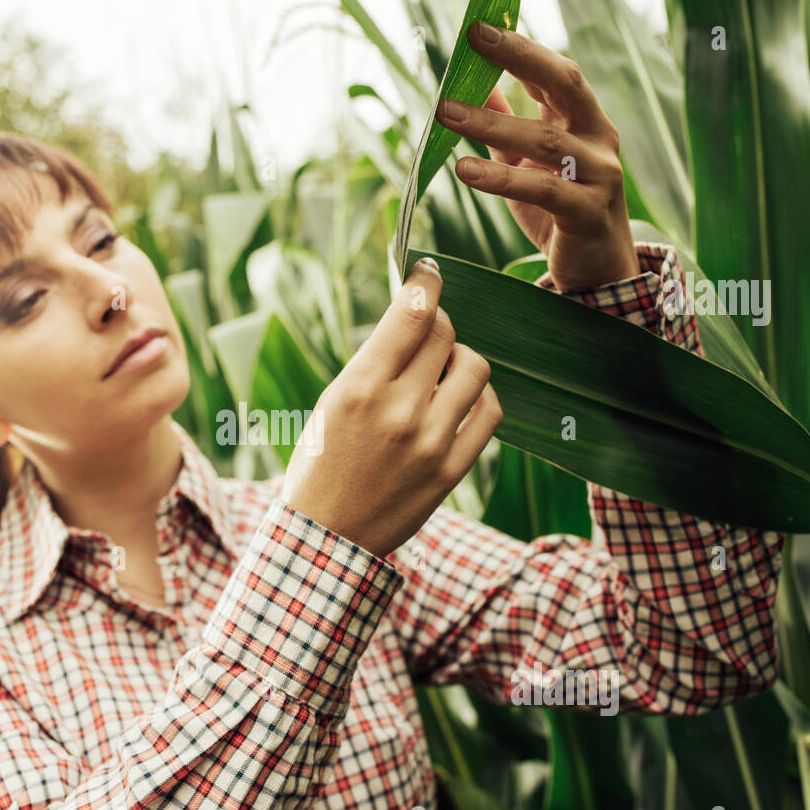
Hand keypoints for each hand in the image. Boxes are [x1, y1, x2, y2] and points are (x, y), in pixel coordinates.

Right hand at [281, 258, 499, 556]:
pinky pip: (490, 413)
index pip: (413, 311)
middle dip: (439, 324)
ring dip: (461, 360)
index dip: (426, 281)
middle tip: (427, 335)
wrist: (326, 537)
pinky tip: (461, 403)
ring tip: (443, 374)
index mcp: (359, 386)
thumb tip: (416, 317)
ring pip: (475, 367)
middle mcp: (398, 409)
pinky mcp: (451, 470)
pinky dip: (480, 398)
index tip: (430, 273)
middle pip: (445, 333)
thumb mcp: (330, 404)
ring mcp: (430, 441)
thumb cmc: (320, 465)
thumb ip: (374, 362)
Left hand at [435, 21, 639, 291]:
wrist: (598, 273)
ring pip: (545, 139)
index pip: (554, 74)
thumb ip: (506, 125)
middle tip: (476, 40)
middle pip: (563, 84)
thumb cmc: (561, 213)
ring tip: (446, 113)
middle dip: (520, 57)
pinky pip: (543, 189)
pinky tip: (465, 169)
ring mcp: (599, 174)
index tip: (480, 30)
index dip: (520, 49)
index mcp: (584, 122)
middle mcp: (598, 139)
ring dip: (491, 123)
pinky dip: (501, 178)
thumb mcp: (528, 165)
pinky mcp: (587, 212)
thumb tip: (474, 85)